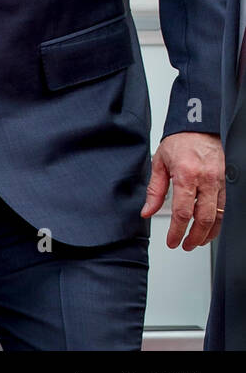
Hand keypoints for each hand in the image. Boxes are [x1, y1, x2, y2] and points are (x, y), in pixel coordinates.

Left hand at [141, 131, 224, 248]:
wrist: (199, 127)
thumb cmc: (179, 142)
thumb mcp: (159, 163)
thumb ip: (154, 190)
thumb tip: (147, 211)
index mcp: (186, 175)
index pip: (183, 212)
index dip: (177, 231)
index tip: (172, 241)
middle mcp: (206, 180)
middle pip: (204, 218)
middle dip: (194, 237)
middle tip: (184, 245)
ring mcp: (219, 182)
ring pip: (218, 216)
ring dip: (208, 233)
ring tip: (196, 241)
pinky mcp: (226, 183)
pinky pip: (224, 207)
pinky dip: (217, 221)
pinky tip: (209, 228)